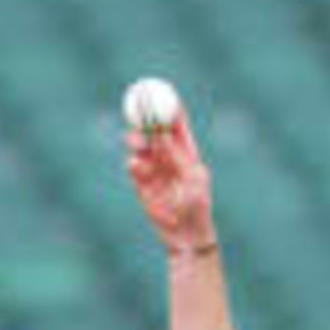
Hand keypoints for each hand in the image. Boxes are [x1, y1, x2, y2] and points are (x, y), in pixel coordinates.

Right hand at [125, 104, 215, 253]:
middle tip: (138, 113)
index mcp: (186, 152)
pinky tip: (135, 166)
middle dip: (144, 119)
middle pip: (153, 130)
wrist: (185, 238)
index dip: (169, 106)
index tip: (162, 91)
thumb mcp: (192, 180)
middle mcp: (168, 158)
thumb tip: (162, 134)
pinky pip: (133, 168)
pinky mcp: (142, 186)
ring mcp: (154, 171)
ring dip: (135, 140)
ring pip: (140, 147)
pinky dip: (132, 164)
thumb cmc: (197, 208)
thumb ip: (176, 157)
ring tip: (134, 142)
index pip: (177, 124)